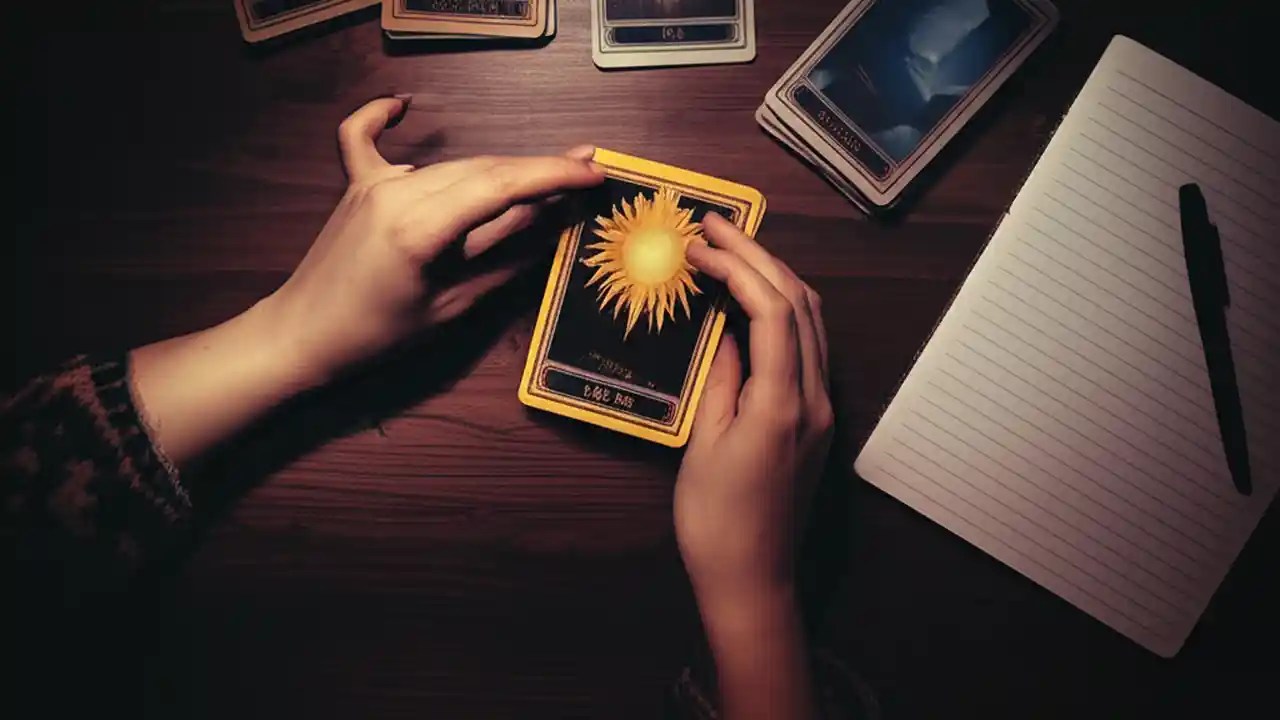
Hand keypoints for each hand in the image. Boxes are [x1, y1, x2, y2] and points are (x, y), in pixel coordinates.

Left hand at [261, 96, 605, 385]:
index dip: (553, 175)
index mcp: (420, 228)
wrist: (304, 336)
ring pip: (452, 165)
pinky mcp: (357, 186)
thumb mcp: (451, 306)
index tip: (593, 172)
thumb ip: (503, 258)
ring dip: (496, 172)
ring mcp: (374, 185)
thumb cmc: (377, 335)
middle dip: (536, 173)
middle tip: (585, 174)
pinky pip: (364, 138)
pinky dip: (381, 118)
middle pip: (483, 170)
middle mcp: (397, 193)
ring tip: (541, 179)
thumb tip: (550, 223)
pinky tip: (403, 105)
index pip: (501, 186)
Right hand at [675, 213, 832, 603]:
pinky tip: (750, 302)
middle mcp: (813, 399)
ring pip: (810, 321)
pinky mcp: (816, 420)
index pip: (772, 309)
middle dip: (758, 256)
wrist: (752, 580)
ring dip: (774, 278)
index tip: (701, 244)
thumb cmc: (716, 522)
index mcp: (782, 403)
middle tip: (715, 228)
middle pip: (798, 304)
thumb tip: (725, 327)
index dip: (738, 266)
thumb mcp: (704, 443)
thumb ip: (721, 377)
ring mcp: (822, 409)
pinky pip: (807, 347)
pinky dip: (782, 311)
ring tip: (732, 251)